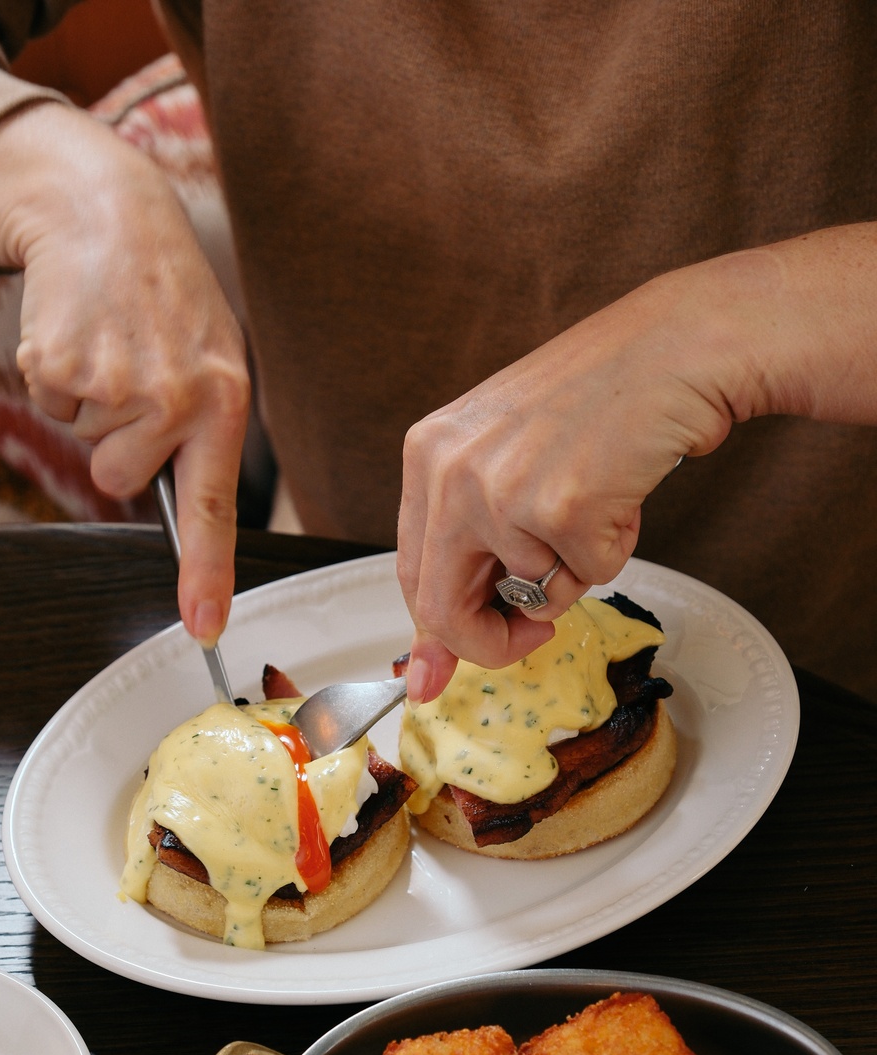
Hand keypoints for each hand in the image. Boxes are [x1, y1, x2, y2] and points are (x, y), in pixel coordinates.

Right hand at [0, 103, 248, 643]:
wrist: (106, 215)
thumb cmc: (166, 296)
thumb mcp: (213, 356)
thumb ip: (203, 429)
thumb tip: (188, 508)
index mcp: (223, 400)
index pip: (214, 507)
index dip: (207, 574)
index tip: (204, 626)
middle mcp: (172, 399)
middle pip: (121, 480)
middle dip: (117, 441)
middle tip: (133, 373)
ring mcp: (112, 385)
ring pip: (86, 446)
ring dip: (91, 405)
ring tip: (112, 346)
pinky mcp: (58, 368)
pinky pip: (51, 410)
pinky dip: (58, 379)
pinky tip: (81, 334)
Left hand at [397, 264, 745, 701]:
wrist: (676, 348)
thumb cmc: (599, 400)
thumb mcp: (507, 459)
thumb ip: (468, 549)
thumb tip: (428, 674)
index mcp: (428, 454)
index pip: (411, 575)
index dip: (440, 631)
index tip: (444, 672)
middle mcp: (451, 471)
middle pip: (444, 610)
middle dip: (491, 642)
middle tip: (531, 633)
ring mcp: (503, 490)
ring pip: (531, 597)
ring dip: (574, 571)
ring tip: (597, 501)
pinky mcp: (561, 508)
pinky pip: (586, 579)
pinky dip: (614, 550)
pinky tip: (620, 493)